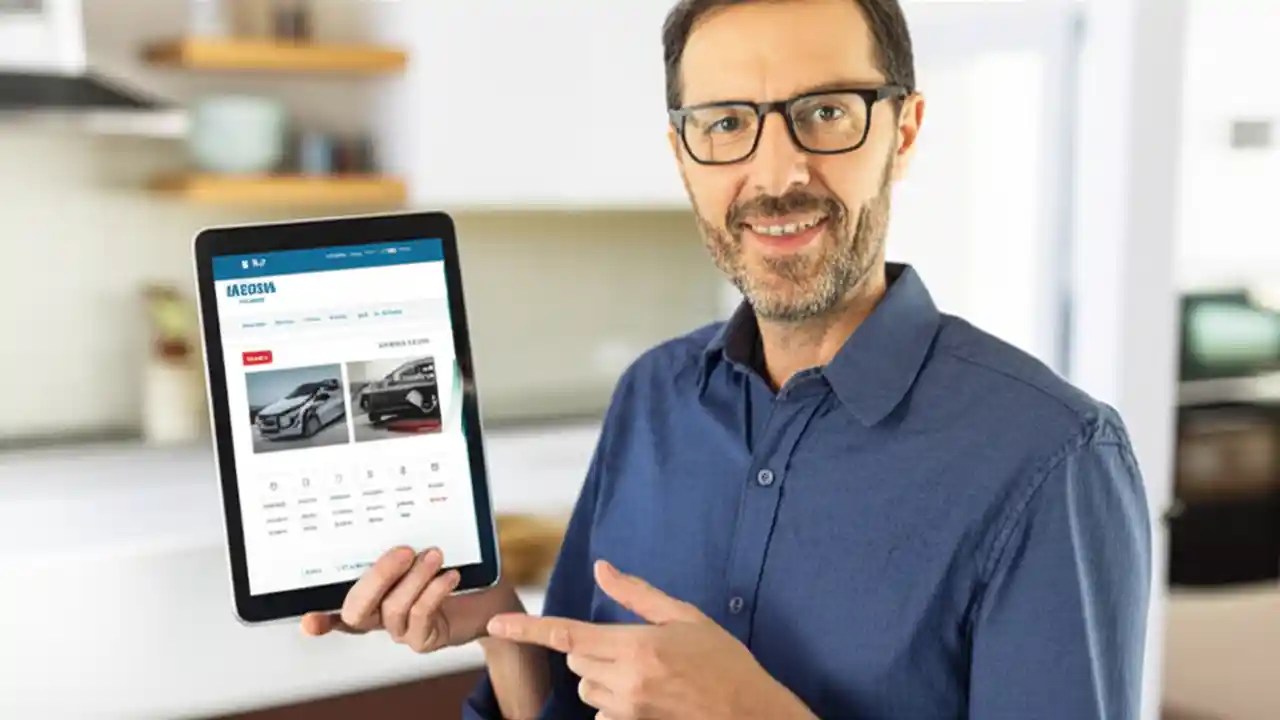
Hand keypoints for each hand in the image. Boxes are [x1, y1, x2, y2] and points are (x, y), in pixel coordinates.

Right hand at [301, 546, 520, 652]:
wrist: (486, 595)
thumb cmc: (448, 566)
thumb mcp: (421, 548)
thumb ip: (399, 540)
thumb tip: (390, 513)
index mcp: (367, 593)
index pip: (333, 606)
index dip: (319, 615)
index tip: (309, 618)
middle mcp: (376, 615)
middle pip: (356, 610)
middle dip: (377, 578)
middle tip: (402, 551)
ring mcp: (399, 629)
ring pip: (393, 610)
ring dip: (414, 579)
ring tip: (434, 555)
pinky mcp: (424, 638)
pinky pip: (421, 617)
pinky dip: (434, 592)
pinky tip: (449, 576)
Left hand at [486, 560, 814, 719]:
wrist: (749, 712)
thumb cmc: (723, 663)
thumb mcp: (685, 617)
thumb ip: (637, 595)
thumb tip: (602, 568)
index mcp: (636, 646)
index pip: (567, 634)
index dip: (527, 629)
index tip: (497, 624)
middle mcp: (626, 681)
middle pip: (576, 659)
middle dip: (592, 648)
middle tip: (633, 645)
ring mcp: (627, 711)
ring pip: (587, 687)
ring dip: (603, 676)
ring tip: (647, 672)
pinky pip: (602, 714)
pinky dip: (615, 703)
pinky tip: (648, 695)